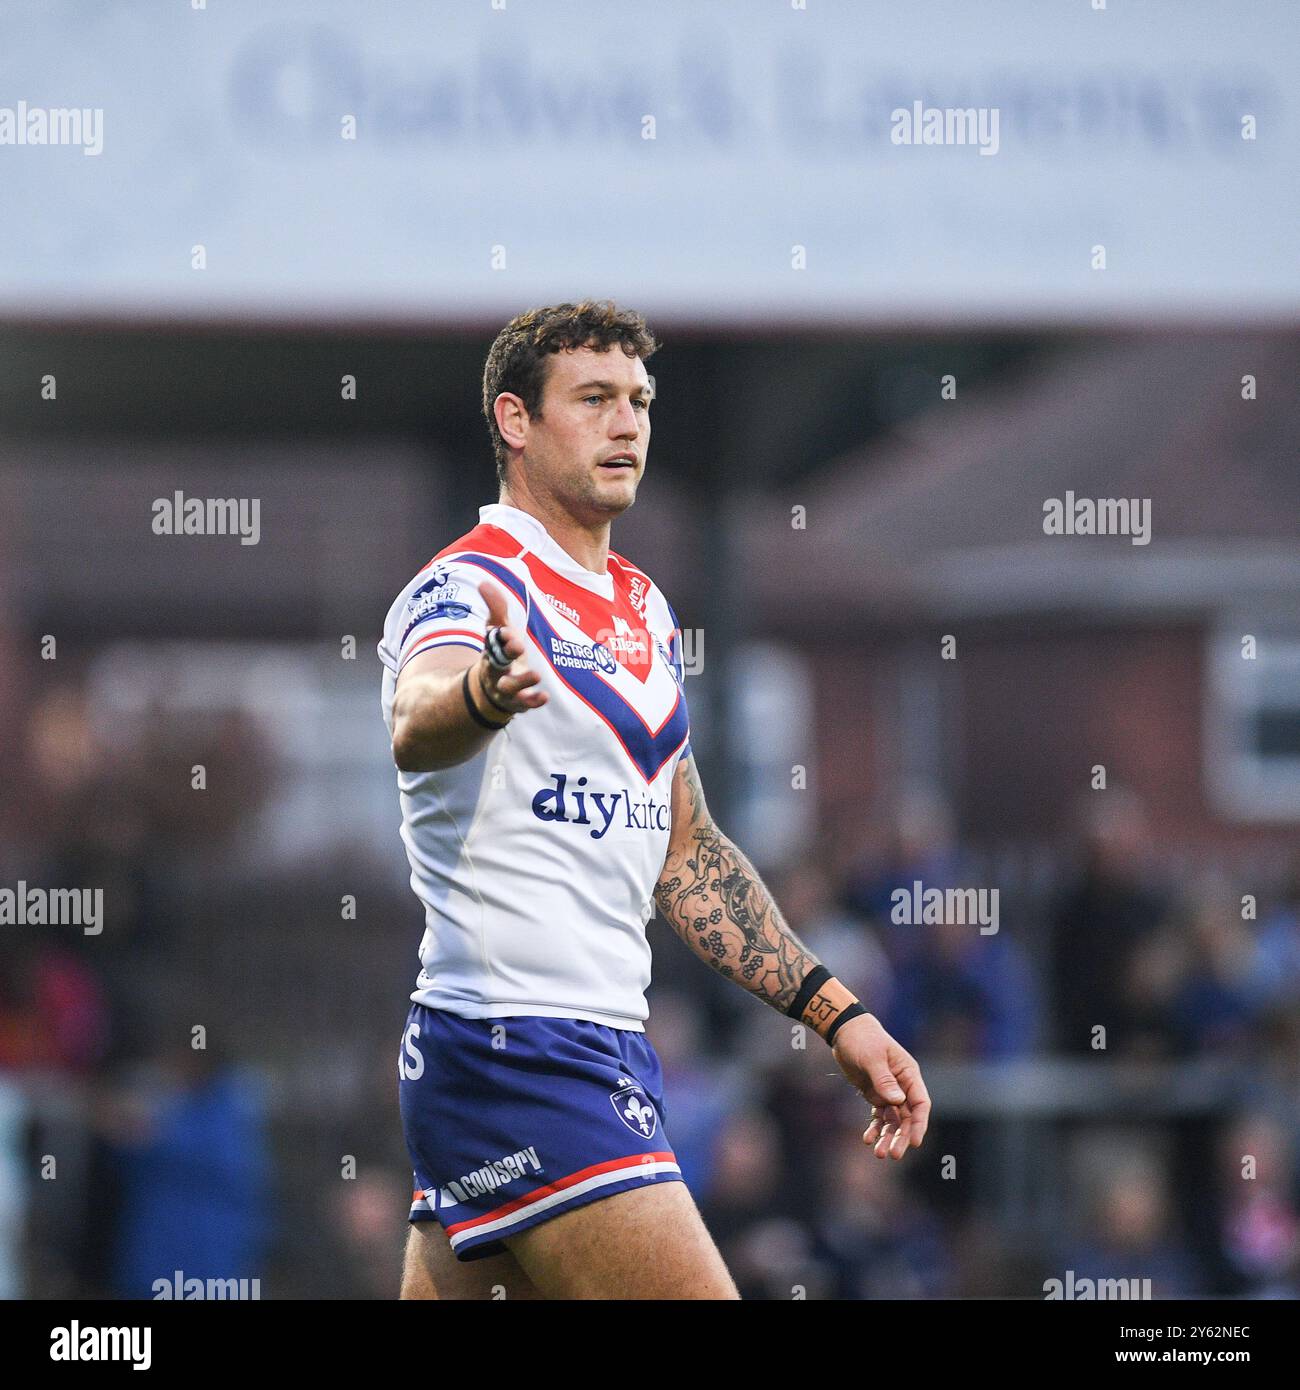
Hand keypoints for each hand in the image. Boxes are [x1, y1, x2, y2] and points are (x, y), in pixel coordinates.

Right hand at [474, 577, 548, 715]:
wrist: (489, 690)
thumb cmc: (499, 654)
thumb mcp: (498, 631)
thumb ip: (496, 608)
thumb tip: (483, 582)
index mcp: (491, 650)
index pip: (493, 641)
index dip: (500, 635)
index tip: (507, 630)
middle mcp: (496, 670)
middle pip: (497, 663)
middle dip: (507, 654)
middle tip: (518, 646)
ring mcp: (505, 688)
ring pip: (509, 687)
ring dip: (522, 681)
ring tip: (536, 675)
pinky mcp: (517, 702)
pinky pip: (523, 704)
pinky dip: (532, 701)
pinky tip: (543, 697)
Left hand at [830, 1012, 930, 1160]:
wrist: (845, 1032)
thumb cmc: (862, 1039)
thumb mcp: (872, 1058)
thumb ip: (884, 1079)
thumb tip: (898, 1101)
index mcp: (908, 1074)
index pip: (920, 1103)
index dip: (919, 1124)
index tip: (915, 1142)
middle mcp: (902, 1086)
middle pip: (907, 1117)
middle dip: (902, 1137)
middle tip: (892, 1155)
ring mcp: (889, 1092)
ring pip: (893, 1121)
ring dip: (887, 1137)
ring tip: (878, 1154)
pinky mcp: (876, 1095)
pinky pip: (879, 1117)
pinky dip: (875, 1128)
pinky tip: (867, 1139)